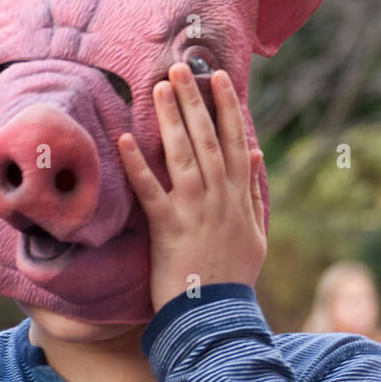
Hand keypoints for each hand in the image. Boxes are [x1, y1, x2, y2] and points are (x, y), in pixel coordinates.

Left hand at [118, 64, 266, 313]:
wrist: (216, 314)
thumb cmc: (234, 275)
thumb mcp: (255, 231)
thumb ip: (252, 191)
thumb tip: (253, 152)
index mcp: (237, 193)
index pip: (233, 138)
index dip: (226, 105)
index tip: (218, 77)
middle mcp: (217, 194)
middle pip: (205, 137)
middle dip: (194, 99)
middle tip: (181, 67)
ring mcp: (193, 208)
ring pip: (181, 154)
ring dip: (170, 117)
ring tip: (159, 87)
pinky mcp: (167, 226)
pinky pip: (150, 189)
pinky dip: (137, 164)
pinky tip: (125, 138)